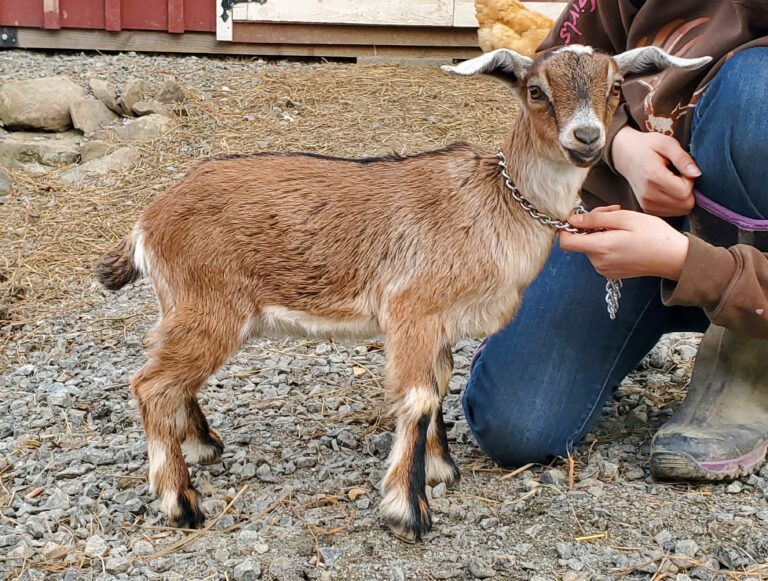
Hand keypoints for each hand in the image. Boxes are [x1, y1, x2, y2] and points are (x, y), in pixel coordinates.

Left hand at [560, 206, 689, 279]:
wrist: (674, 258)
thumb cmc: (654, 236)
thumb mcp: (625, 218)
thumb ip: (595, 218)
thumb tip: (572, 219)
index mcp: (601, 248)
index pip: (566, 241)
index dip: (567, 227)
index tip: (579, 216)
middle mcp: (598, 262)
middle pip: (580, 240)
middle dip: (591, 223)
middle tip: (612, 211)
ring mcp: (604, 269)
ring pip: (590, 246)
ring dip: (600, 232)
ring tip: (622, 224)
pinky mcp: (610, 272)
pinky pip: (600, 254)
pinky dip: (606, 242)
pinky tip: (623, 237)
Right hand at [612, 126, 699, 216]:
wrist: (625, 155)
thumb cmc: (647, 146)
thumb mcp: (666, 144)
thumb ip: (682, 158)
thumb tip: (697, 174)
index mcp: (653, 177)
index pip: (685, 191)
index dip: (690, 180)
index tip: (682, 170)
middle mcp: (648, 195)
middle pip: (685, 204)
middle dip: (689, 191)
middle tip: (679, 176)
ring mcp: (646, 204)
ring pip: (681, 211)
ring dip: (683, 197)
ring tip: (673, 182)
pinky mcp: (647, 209)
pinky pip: (673, 212)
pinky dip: (676, 202)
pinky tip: (668, 190)